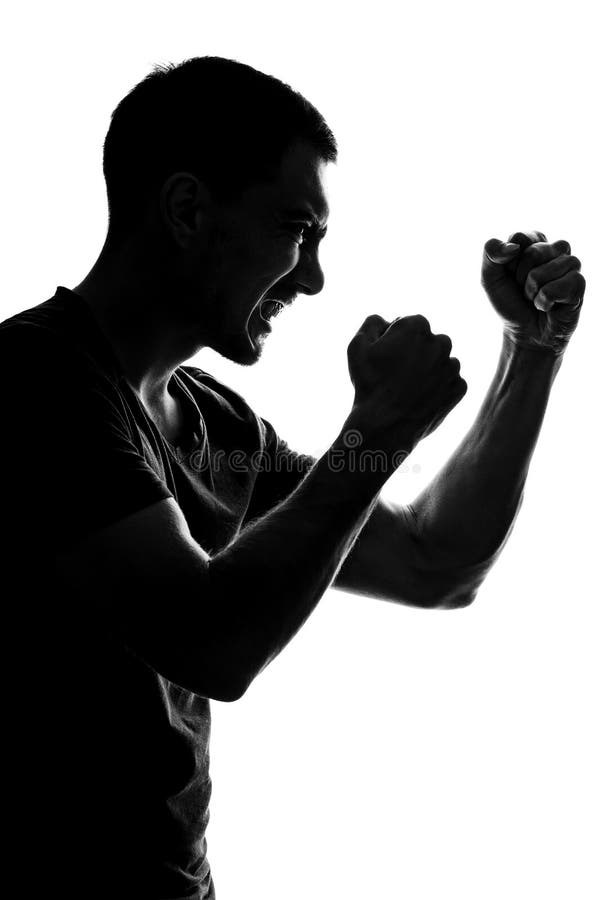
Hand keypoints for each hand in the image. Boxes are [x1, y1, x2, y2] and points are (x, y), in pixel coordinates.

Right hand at [347, 314, 466, 453]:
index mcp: (417, 325)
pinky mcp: (459, 388)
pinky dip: (438, 389)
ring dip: (428, 371)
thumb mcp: (357, 346)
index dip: (394, 341)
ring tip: (408, 389)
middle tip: (396, 375)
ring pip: (441, 362)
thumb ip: (371, 322)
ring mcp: (452, 366)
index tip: (385, 359)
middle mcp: (441, 341)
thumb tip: (385, 320)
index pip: (408, 325)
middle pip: (428, 342)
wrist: (385, 426)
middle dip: (416, 353)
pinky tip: (420, 399)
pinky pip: (449, 383)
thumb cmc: (368, 385)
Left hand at [481, 230, 585, 356]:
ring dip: (532, 291)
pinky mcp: (579, 284)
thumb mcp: (490, 278)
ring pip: (545, 271)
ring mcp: (570, 265)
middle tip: (525, 290)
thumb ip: (491, 253)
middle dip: (521, 278)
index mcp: (535, 242)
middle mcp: (556, 249)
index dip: (509, 262)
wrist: (525, 333)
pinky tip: (549, 307)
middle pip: (533, 252)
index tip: (511, 275)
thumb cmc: (510, 303)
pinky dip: (544, 302)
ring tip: (536, 298)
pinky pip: (556, 288)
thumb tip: (514, 246)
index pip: (520, 237)